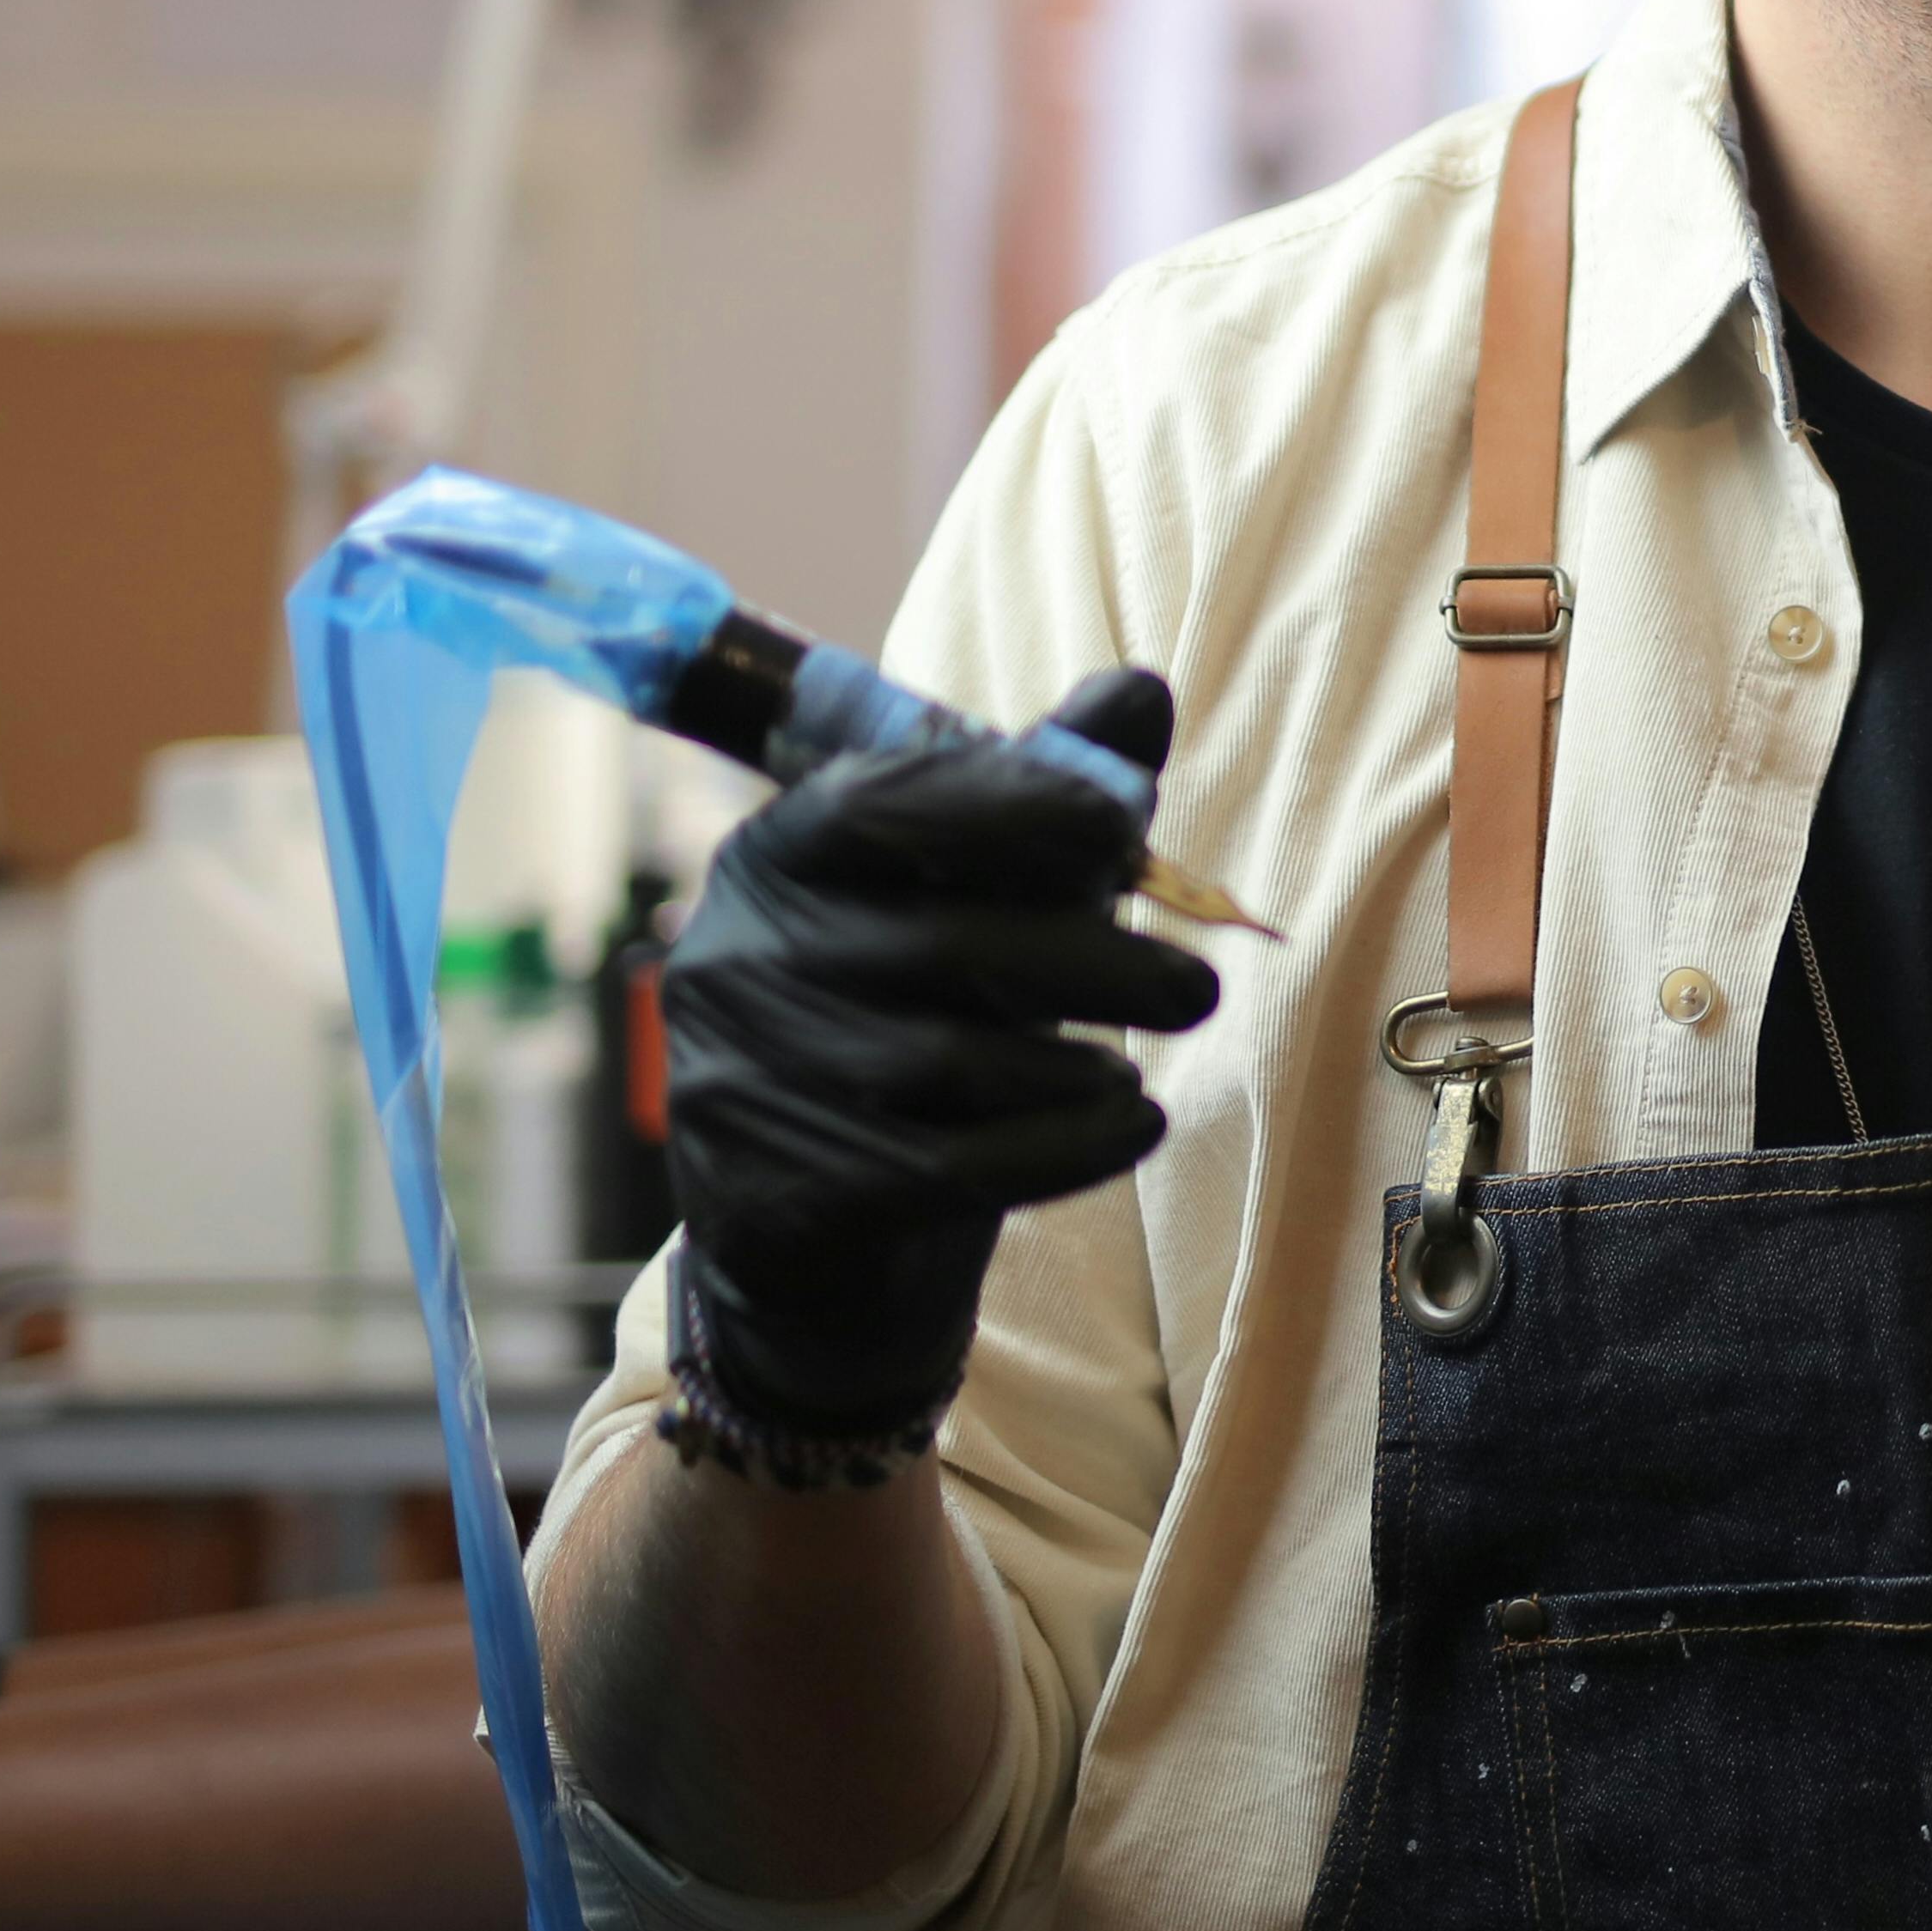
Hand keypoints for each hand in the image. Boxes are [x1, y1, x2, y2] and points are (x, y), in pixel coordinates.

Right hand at [659, 666, 1213, 1447]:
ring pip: (956, 1062)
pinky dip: (1071, 1145)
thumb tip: (1137, 692)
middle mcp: (737, 958)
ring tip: (1129, 1071)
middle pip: (948, 942)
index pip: (892, 802)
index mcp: (779, 856)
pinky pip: (957, 1165)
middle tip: (1194, 988)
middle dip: (1099, 963)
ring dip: (1079, 1067)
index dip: (1016, 801)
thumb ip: (1049, 798)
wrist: (826, 1238)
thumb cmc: (919, 1026)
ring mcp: (744, 1080)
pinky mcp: (779, 1194)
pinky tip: (1127, 1126)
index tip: (1124, 826)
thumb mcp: (977, 903)